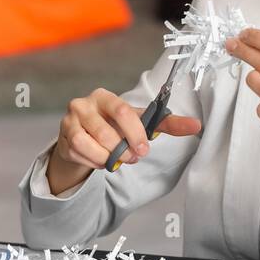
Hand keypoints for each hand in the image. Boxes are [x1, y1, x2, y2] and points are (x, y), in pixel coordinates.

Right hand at [46, 88, 201, 193]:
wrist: (84, 139)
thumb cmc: (115, 127)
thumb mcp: (139, 122)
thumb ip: (166, 123)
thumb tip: (197, 126)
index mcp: (104, 96)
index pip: (123, 111)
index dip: (136, 133)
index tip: (145, 148)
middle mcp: (83, 104)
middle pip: (106, 131)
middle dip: (123, 150)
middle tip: (133, 157)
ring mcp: (69, 121)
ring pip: (89, 144)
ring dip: (108, 158)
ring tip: (119, 161)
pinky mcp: (62, 140)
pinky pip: (80, 155)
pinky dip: (95, 162)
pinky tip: (103, 161)